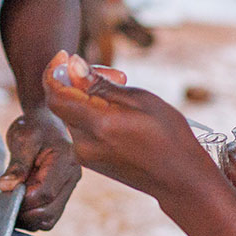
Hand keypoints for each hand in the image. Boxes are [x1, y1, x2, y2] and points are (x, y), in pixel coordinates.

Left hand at [0, 107, 81, 229]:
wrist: (45, 121)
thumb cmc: (34, 126)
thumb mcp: (23, 140)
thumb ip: (17, 165)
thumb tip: (6, 187)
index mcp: (66, 162)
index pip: (44, 194)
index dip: (22, 201)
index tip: (3, 197)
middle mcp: (72, 179)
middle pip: (48, 213)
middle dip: (23, 214)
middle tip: (2, 204)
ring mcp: (68, 188)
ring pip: (48, 219)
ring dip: (26, 218)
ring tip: (9, 203)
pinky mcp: (61, 194)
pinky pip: (47, 215)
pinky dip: (30, 216)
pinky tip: (17, 204)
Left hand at [43, 52, 216, 202]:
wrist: (180, 179)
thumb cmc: (169, 136)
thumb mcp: (140, 99)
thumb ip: (100, 84)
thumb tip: (72, 64)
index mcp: (98, 125)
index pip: (55, 95)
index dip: (55, 72)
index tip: (66, 56)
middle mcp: (85, 144)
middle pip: (65, 103)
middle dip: (82, 83)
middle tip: (119, 77)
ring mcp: (86, 156)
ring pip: (74, 115)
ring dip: (90, 100)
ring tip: (126, 99)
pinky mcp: (91, 162)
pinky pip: (83, 130)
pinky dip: (94, 116)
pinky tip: (120, 117)